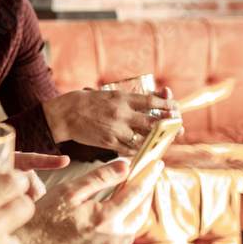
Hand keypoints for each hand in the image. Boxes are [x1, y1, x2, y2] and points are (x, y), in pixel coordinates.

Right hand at [15, 158, 161, 243]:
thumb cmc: (42, 218)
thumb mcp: (69, 191)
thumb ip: (100, 178)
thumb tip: (125, 166)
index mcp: (105, 219)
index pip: (136, 192)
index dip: (148, 176)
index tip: (156, 164)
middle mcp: (111, 240)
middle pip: (140, 214)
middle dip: (145, 195)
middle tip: (147, 179)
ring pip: (131, 231)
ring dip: (135, 213)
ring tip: (132, 198)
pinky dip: (122, 228)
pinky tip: (113, 221)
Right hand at [43, 87, 180, 152]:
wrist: (63, 115)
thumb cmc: (83, 102)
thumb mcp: (105, 93)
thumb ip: (124, 100)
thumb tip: (145, 102)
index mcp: (121, 98)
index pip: (151, 101)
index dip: (167, 104)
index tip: (175, 107)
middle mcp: (121, 114)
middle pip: (154, 121)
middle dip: (170, 125)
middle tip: (179, 126)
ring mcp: (116, 130)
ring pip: (145, 138)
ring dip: (158, 140)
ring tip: (166, 140)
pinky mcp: (109, 143)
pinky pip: (131, 149)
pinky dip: (141, 149)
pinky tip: (147, 149)